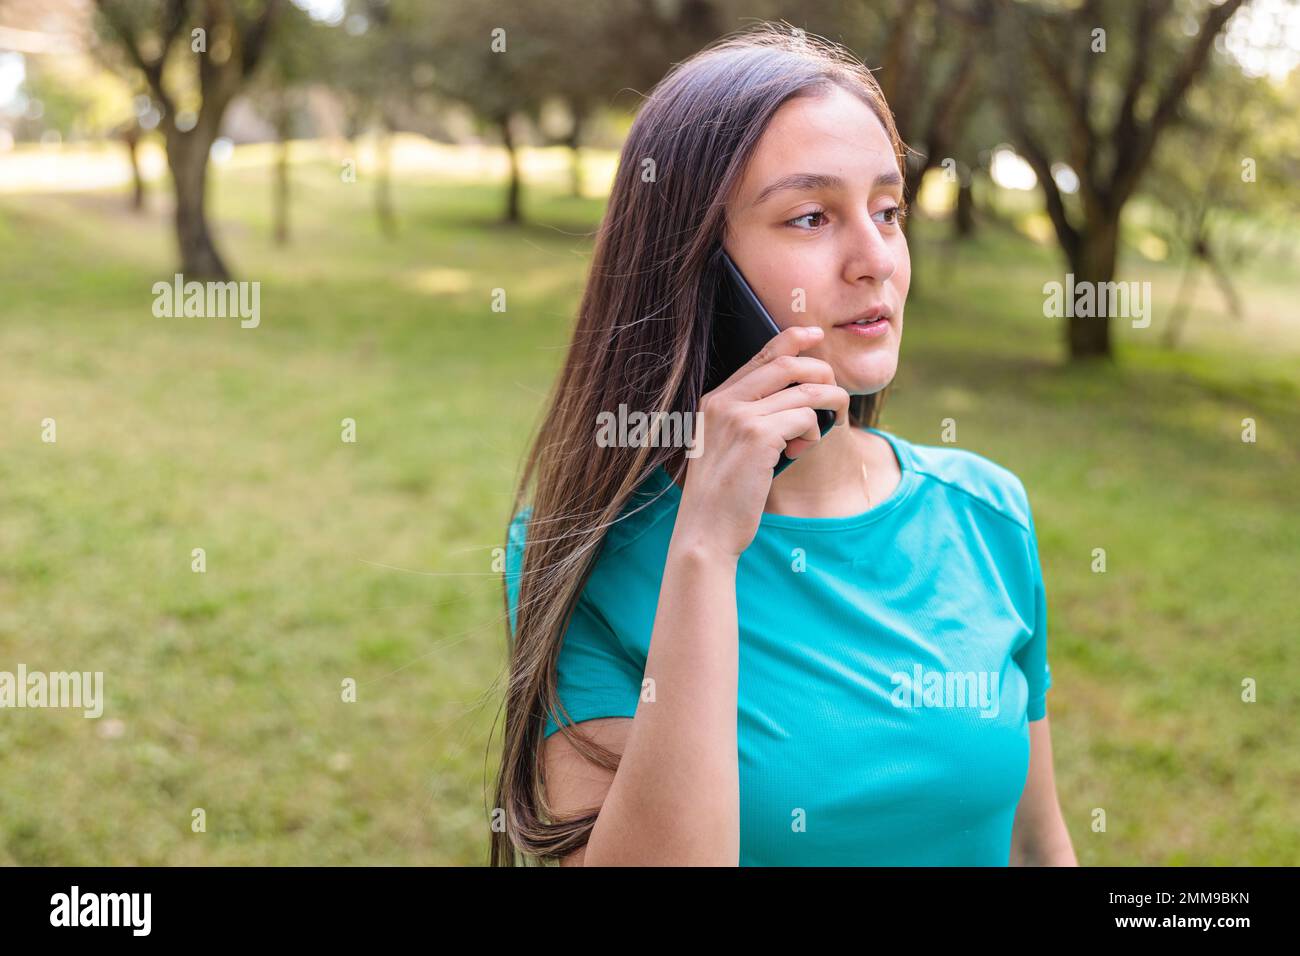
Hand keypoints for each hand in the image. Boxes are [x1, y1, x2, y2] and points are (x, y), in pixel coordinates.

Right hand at [674, 325, 848, 558]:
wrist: (706, 529)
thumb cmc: (724, 493)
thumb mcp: (730, 446)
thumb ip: (752, 417)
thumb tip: (800, 395)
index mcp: (714, 400)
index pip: (761, 357)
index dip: (792, 340)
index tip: (815, 335)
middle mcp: (724, 402)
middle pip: (786, 365)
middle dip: (820, 372)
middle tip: (834, 394)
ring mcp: (739, 417)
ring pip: (803, 392)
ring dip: (825, 405)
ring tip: (826, 425)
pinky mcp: (758, 436)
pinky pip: (804, 418)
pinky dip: (814, 432)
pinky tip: (802, 449)